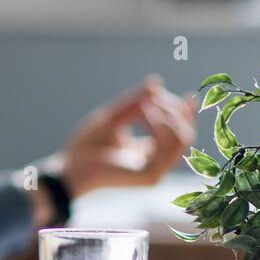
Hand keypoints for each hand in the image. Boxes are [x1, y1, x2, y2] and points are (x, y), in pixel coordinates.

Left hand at [56, 76, 195, 196]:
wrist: (69, 168)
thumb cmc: (86, 145)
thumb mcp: (112, 116)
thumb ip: (134, 102)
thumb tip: (156, 82)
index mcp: (149, 151)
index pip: (179, 133)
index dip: (187, 115)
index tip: (190, 96)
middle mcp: (155, 162)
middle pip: (185, 136)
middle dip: (176, 112)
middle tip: (156, 97)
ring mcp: (155, 171)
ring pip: (181, 141)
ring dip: (169, 117)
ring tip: (148, 105)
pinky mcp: (150, 177)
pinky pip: (167, 148)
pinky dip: (159, 126)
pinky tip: (145, 113)